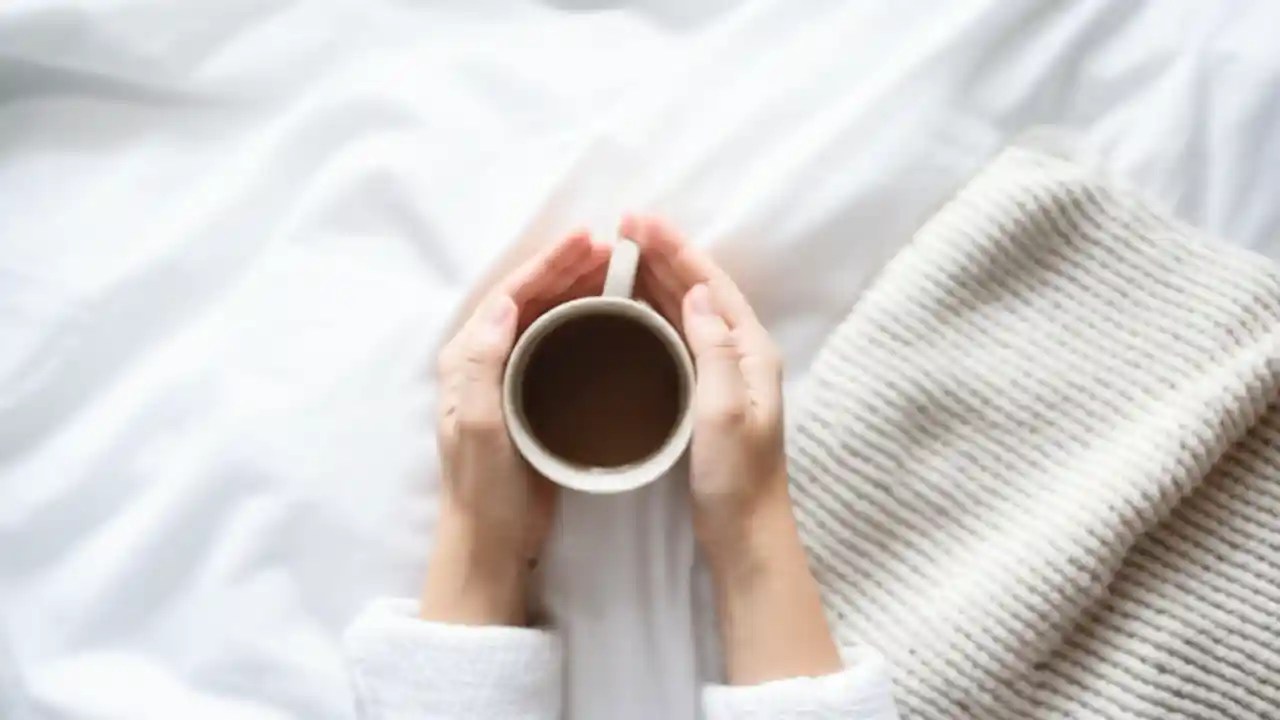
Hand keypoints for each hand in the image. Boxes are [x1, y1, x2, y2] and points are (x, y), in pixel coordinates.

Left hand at [423, 230, 609, 625]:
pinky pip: (560, 345)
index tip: (589, 240)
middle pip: (528, 298)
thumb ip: (484, 365)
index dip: (548, 263)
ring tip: (618, 271)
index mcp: (466, 360)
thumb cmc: (484, 490)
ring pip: (546, 317)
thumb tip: (504, 301)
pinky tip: (613, 319)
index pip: (509, 295)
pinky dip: (585, 323)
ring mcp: (509, 379)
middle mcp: (484, 361)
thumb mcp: (478, 427)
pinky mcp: (533, 398)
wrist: (493, 543)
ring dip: (579, 289)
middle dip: (568, 267)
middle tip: (614, 247)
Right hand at [623, 216, 788, 566]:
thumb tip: (699, 293)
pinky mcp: (707, 394)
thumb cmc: (737, 477)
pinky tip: (631, 307)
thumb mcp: (724, 411)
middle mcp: (741, 354)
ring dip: (657, 276)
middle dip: (662, 252)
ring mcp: (725, 374)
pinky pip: (678, 336)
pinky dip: (654, 311)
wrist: (746, 533)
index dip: (675, 247)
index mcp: (750, 350)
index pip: (711, 282)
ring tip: (621, 252)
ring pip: (688, 309)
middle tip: (621, 225)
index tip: (637, 221)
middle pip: (700, 288)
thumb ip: (714, 350)